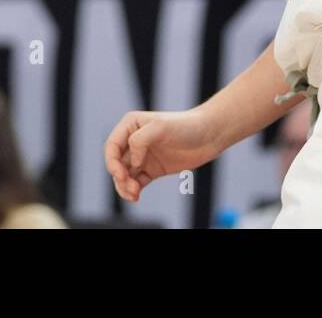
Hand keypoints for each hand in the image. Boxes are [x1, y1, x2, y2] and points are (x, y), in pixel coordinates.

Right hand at [104, 108, 221, 201]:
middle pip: (116, 163)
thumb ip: (140, 140)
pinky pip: (137, 182)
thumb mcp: (161, 127)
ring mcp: (144, 156)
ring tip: (134, 194)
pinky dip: (133, 190)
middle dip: (119, 177)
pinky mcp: (153, 170)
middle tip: (130, 187)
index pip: (112, 146)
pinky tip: (136, 196)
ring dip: (125, 186)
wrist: (210, 134)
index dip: (111, 162)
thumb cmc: (186, 125)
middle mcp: (134, 141)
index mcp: (131, 125)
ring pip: (125, 175)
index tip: (120, 174)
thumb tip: (133, 162)